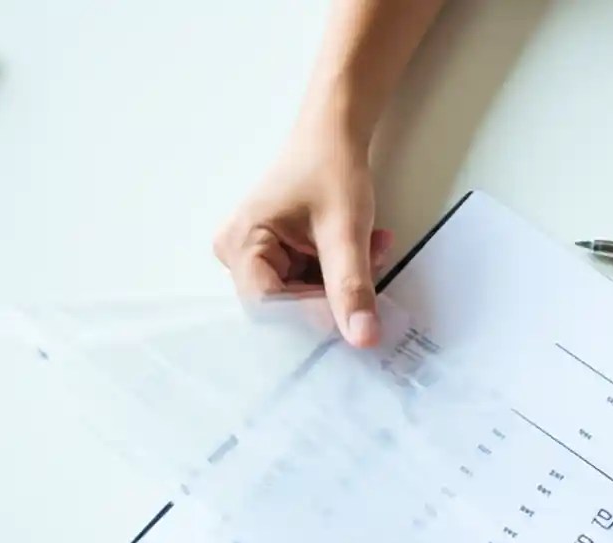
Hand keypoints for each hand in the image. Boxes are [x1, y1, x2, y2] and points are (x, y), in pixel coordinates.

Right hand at [213, 126, 392, 347]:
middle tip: (373, 266)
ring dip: (345, 280)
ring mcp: (257, 256)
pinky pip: (311, 282)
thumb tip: (363, 339)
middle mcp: (238, 255)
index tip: (355, 309)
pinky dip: (342, 271)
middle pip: (288, 306)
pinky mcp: (279, 255)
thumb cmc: (331, 167)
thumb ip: (351, 287)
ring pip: (305, 296)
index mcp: (240, 245)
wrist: (336, 132)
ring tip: (374, 247)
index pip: (271, 308)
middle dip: (335, 293)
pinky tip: (366, 246)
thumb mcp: (346, 231)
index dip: (314, 316)